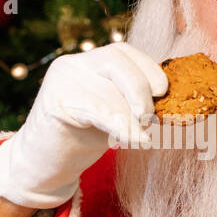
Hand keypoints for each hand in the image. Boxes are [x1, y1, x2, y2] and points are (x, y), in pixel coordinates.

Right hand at [0, 42, 168, 208]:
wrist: (42, 164)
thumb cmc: (83, 138)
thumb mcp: (115, 113)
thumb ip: (134, 102)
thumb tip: (174, 102)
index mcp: (90, 62)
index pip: (124, 52)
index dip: (149, 69)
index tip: (164, 92)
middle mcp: (74, 65)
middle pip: (116, 60)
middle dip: (141, 87)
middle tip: (151, 117)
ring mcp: (61, 82)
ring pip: (107, 86)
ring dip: (132, 115)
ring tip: (144, 136)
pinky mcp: (54, 104)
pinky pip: (95, 109)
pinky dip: (119, 126)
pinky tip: (132, 140)